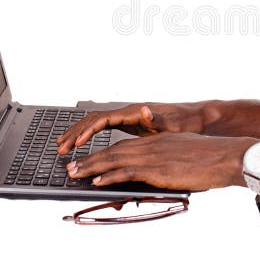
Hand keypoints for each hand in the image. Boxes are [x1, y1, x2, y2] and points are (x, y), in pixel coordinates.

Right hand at [56, 102, 203, 154]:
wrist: (198, 119)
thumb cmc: (187, 123)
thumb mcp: (175, 126)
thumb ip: (159, 121)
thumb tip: (146, 111)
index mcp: (136, 113)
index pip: (104, 119)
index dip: (88, 130)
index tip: (77, 143)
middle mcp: (130, 112)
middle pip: (94, 119)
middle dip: (76, 133)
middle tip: (61, 148)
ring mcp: (129, 117)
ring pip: (96, 122)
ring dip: (78, 133)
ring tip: (63, 146)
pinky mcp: (130, 123)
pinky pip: (103, 127)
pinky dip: (89, 134)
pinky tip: (81, 143)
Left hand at [66, 133, 257, 190]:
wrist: (225, 155)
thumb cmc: (212, 157)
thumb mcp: (186, 151)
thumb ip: (171, 159)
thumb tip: (165, 170)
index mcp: (158, 140)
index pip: (124, 145)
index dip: (104, 153)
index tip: (89, 159)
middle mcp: (151, 144)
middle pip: (113, 150)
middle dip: (90, 159)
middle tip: (71, 166)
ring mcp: (153, 155)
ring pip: (114, 159)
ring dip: (91, 167)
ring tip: (74, 173)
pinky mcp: (157, 167)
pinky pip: (126, 171)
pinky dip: (108, 176)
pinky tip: (96, 181)